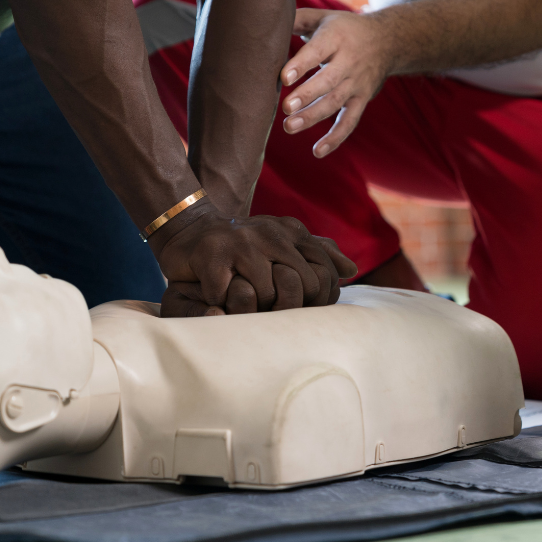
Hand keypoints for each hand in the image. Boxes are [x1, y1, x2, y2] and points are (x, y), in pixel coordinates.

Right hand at [150, 202, 357, 316]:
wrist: (190, 229)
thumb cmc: (242, 244)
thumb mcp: (284, 242)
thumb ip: (318, 253)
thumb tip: (350, 270)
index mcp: (290, 232)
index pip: (322, 270)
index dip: (319, 297)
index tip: (304, 309)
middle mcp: (270, 234)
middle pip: (301, 286)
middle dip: (287, 306)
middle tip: (272, 311)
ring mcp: (242, 243)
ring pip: (265, 294)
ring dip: (253, 307)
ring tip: (243, 303)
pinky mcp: (213, 255)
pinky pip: (228, 296)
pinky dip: (221, 304)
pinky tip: (217, 298)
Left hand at [280, 9, 394, 157]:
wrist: (387, 40)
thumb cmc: (344, 28)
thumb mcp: (323, 18)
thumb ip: (296, 20)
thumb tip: (264, 24)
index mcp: (336, 38)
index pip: (318, 51)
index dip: (301, 64)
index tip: (284, 77)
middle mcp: (349, 61)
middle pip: (328, 81)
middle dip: (307, 96)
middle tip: (285, 108)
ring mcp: (357, 83)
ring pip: (336, 103)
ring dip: (314, 117)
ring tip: (289, 127)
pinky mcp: (362, 100)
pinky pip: (350, 122)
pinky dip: (335, 138)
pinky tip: (317, 151)